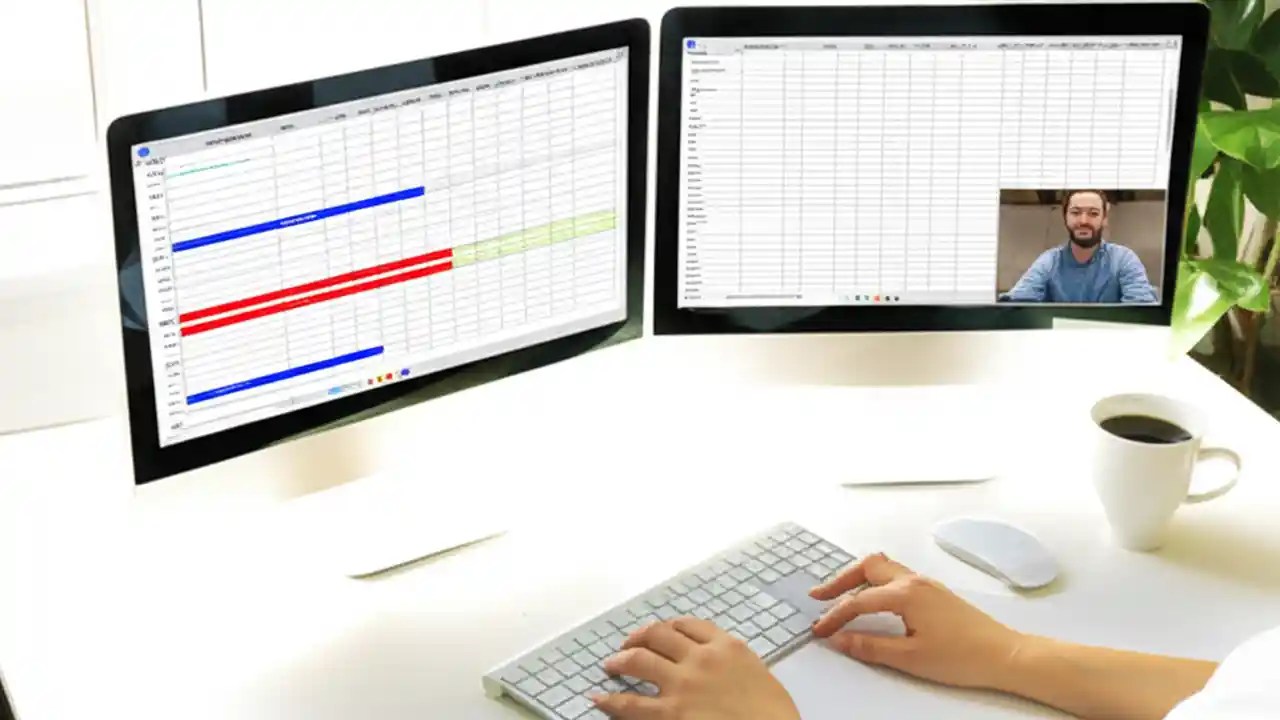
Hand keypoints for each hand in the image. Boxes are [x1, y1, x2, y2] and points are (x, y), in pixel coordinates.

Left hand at [592, 616, 799, 719]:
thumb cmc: (775, 714)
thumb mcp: (759, 675)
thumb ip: (735, 664)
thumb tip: (720, 669)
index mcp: (727, 647)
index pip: (689, 625)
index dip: (668, 626)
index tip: (661, 630)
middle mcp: (700, 658)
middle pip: (659, 635)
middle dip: (639, 636)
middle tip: (629, 644)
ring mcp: (682, 685)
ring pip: (639, 660)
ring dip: (620, 660)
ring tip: (611, 665)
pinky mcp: (669, 714)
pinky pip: (630, 704)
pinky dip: (610, 700)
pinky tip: (599, 699)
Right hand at [808, 552, 1023, 689]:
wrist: (1004, 655)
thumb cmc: (961, 657)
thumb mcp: (910, 658)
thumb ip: (871, 647)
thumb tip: (841, 640)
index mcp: (905, 594)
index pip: (858, 602)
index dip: (834, 616)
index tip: (819, 630)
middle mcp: (913, 581)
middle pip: (867, 567)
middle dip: (840, 580)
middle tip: (820, 597)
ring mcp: (926, 584)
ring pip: (883, 566)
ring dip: (859, 577)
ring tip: (841, 595)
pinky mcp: (934, 592)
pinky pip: (896, 574)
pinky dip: (876, 581)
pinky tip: (873, 599)